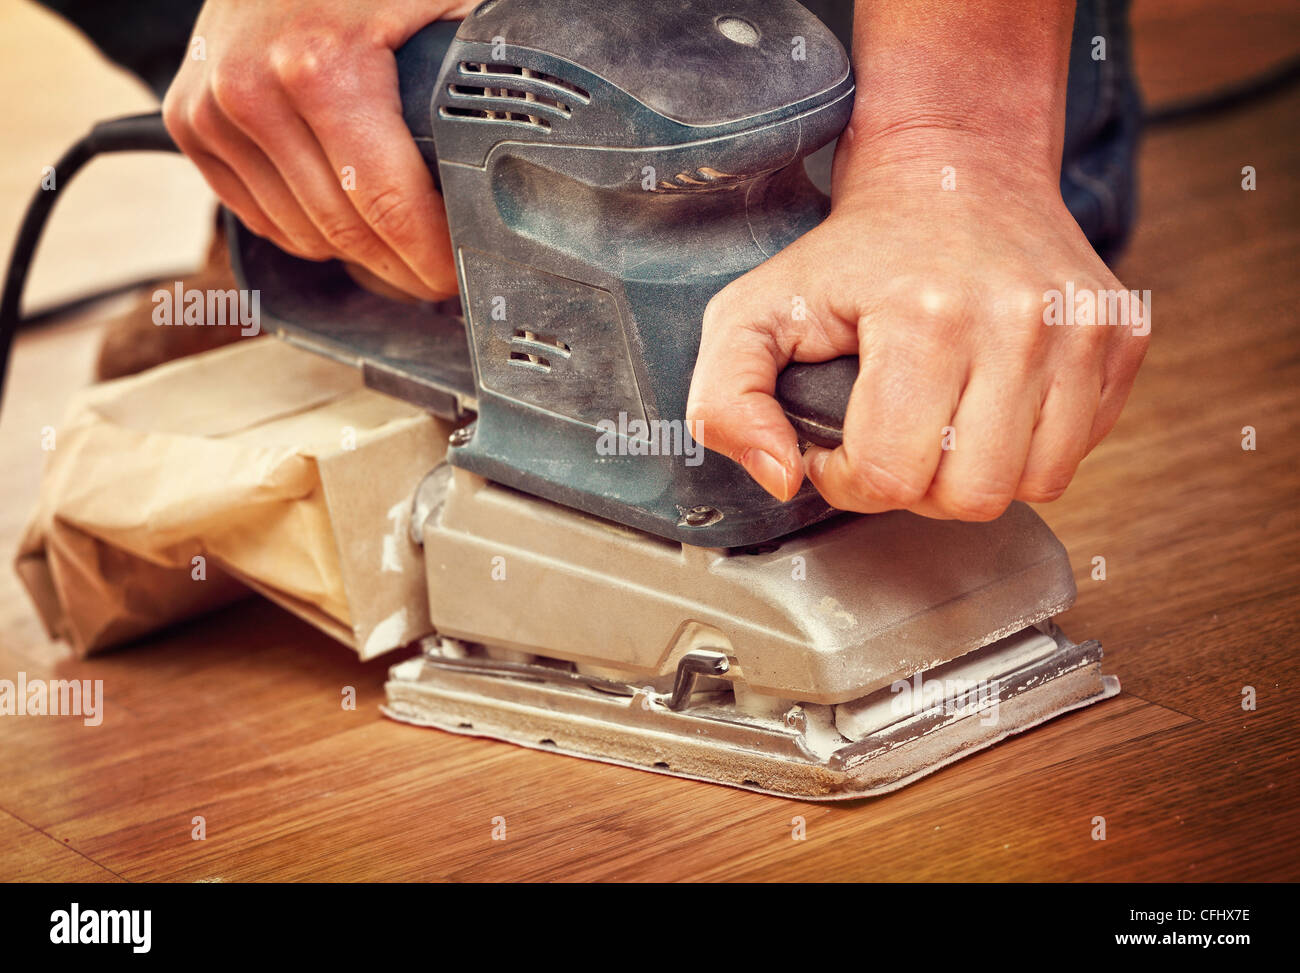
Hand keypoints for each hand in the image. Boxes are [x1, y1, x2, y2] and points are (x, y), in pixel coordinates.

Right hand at [163, 0, 478, 299]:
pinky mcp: (190, 121)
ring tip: (400, 245)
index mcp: (323, 66)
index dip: (431, 257)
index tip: (460, 274)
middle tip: (440, 273)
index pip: (388, 206)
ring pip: (301, 234)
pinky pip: (260, 215)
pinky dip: (308, 227)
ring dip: (357, 252)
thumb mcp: (444, 5)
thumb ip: (474, 77)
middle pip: (344, 231)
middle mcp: (254, 91)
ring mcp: (213, 109)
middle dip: (402, 267)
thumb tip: (516, 151)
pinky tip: (346, 214)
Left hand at [686, 153, 1149, 520]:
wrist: (953, 172)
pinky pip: (1078, 451)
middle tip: (891, 432)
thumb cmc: (851, 252)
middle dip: (916, 483)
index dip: (850, 477)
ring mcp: (1085, 329)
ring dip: (976, 471)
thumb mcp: (752, 313)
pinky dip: (1028, 446)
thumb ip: (726, 402)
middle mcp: (1021, 322)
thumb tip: (782, 479)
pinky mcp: (1122, 337)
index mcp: (926, 318)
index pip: (892, 478)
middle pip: (970, 497)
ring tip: (940, 419)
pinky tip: (990, 399)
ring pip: (1034, 486)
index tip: (839, 437)